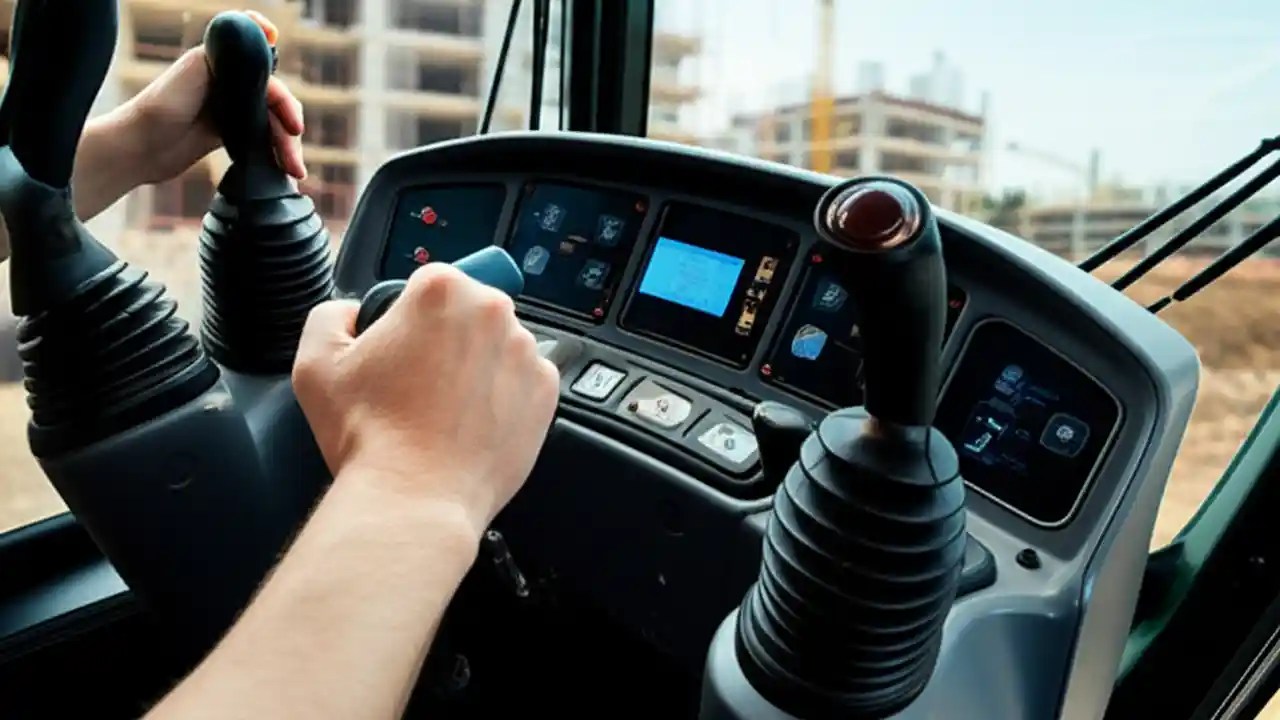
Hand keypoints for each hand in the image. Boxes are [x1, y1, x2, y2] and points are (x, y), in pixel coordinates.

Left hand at [121, 11, 305, 184]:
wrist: (137, 149)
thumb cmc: (157, 108)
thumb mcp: (193, 72)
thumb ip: (227, 54)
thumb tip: (265, 34)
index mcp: (219, 60)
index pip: (260, 53)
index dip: (273, 56)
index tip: (281, 63)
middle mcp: (229, 81)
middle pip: (274, 94)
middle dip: (289, 117)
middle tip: (295, 137)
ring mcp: (232, 109)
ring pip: (273, 121)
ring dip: (287, 144)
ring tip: (294, 169)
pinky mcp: (232, 134)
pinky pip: (264, 139)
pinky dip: (277, 152)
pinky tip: (286, 168)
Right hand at [292, 264, 560, 537]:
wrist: (415, 499)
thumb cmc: (368, 435)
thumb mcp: (317, 361)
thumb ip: (332, 315)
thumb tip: (353, 312)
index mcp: (441, 290)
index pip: (427, 284)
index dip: (407, 319)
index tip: (399, 352)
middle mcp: (493, 312)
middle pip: (467, 311)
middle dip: (445, 339)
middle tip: (418, 384)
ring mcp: (526, 352)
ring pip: (496, 346)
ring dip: (475, 366)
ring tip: (444, 410)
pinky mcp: (546, 392)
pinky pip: (522, 381)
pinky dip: (502, 397)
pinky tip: (471, 424)